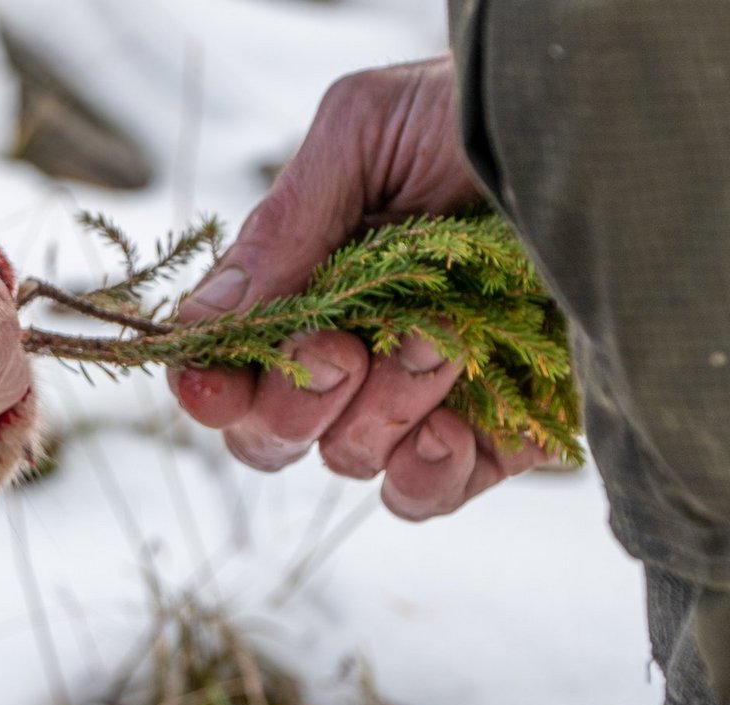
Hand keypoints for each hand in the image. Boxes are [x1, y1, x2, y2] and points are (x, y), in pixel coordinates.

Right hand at [168, 57, 549, 519]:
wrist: (601, 133)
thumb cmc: (476, 114)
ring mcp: (416, 399)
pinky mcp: (489, 435)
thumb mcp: (364, 135)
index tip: (221, 385)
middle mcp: (348, 352)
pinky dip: (425, 472)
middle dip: (294, 402)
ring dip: (381, 409)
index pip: (229, 370)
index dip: (212, 390)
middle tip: (342, 348)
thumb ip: (279, 230)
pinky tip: (450, 423)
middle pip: (269, 436)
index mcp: (303, 286)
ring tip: (441, 337)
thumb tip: (198, 323)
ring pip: (346, 460)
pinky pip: (423, 496)